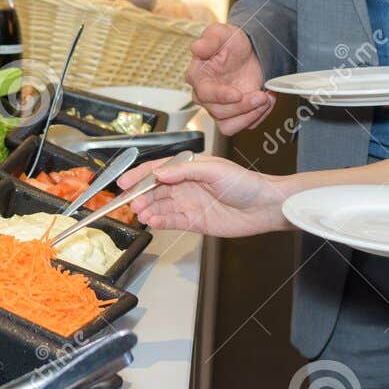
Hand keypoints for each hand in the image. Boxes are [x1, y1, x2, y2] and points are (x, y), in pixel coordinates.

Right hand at [118, 154, 287, 236]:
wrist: (264, 206)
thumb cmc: (245, 183)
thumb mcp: (214, 170)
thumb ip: (185, 171)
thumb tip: (160, 172)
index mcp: (190, 167)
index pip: (158, 169)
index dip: (140, 175)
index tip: (124, 182)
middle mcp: (186, 185)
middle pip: (155, 189)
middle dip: (140, 195)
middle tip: (129, 202)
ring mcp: (189, 203)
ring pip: (161, 206)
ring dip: (148, 209)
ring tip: (140, 213)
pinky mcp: (194, 222)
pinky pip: (172, 221)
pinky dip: (160, 222)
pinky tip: (153, 222)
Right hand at [185, 22, 273, 135]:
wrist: (249, 52)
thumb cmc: (232, 43)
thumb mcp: (222, 32)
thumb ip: (210, 38)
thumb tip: (197, 47)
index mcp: (198, 77)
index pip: (204, 94)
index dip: (221, 96)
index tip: (237, 94)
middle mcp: (206, 96)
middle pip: (218, 112)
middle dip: (243, 106)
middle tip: (261, 95)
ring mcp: (220, 107)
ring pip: (228, 126)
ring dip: (249, 115)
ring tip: (265, 100)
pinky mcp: (234, 115)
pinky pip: (243, 125)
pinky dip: (257, 116)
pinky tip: (265, 101)